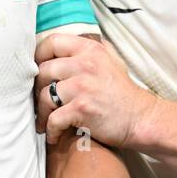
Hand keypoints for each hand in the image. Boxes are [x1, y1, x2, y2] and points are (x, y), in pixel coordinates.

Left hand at [33, 34, 158, 146]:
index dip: (38, 55)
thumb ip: (89, 51)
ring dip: (41, 112)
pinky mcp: (82, 109)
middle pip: (43, 70)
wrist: (141, 118)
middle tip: (39, 100)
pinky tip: (54, 136)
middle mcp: (85, 64)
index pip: (52, 42)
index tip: (35, 69)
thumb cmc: (123, 92)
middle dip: (37, 88)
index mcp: (90, 50)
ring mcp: (83, 86)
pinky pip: (53, 119)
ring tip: (44, 121)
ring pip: (44, 95)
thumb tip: (65, 45)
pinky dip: (51, 130)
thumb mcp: (110, 60)